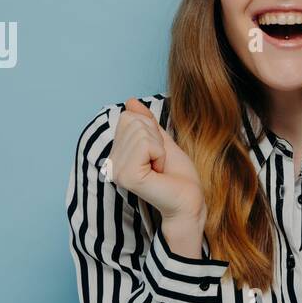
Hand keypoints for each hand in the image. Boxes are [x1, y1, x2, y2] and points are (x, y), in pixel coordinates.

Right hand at [109, 98, 206, 228]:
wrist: (190, 201)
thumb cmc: (179, 176)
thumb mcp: (162, 141)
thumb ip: (146, 122)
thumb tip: (130, 101)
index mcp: (116, 154)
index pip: (128, 116)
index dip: (151, 131)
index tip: (157, 154)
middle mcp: (111, 162)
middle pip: (132, 121)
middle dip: (155, 139)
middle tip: (160, 163)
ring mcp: (117, 170)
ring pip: (140, 132)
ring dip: (159, 149)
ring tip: (160, 169)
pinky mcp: (127, 176)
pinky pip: (145, 145)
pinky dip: (160, 155)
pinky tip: (159, 173)